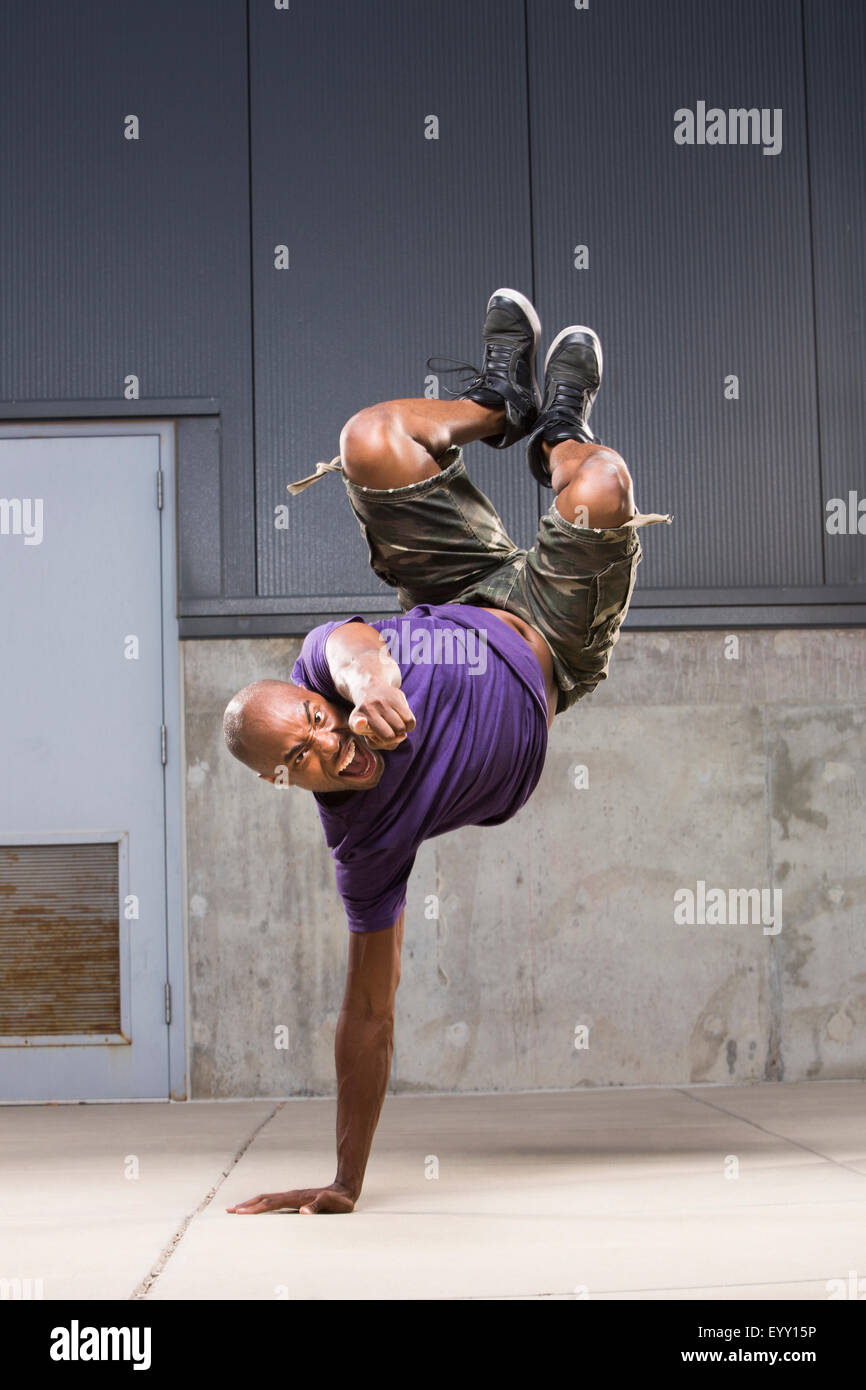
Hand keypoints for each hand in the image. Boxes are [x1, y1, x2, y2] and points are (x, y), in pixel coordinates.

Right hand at [226, 1183, 355, 1214]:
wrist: (344, 1190)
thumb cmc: (339, 1200)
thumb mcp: (331, 1205)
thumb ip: (318, 1206)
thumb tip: (302, 1212)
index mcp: (295, 1197)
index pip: (270, 1203)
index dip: (255, 1208)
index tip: (240, 1213)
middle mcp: (291, 1195)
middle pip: (264, 1198)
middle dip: (246, 1205)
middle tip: (229, 1211)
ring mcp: (291, 1196)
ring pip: (267, 1198)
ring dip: (251, 1204)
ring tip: (237, 1209)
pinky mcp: (294, 1199)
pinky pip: (273, 1201)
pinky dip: (261, 1204)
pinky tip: (258, 1209)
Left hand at [350, 683, 415, 750]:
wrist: (370, 689)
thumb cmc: (368, 718)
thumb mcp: (362, 731)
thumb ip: (377, 743)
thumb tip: (403, 736)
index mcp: (356, 718)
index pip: (359, 724)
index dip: (361, 724)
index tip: (362, 721)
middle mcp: (368, 707)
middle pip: (390, 737)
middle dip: (391, 739)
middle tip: (387, 732)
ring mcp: (383, 701)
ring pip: (402, 729)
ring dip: (401, 732)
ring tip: (394, 726)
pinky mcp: (397, 696)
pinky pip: (410, 721)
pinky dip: (409, 726)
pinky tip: (402, 721)